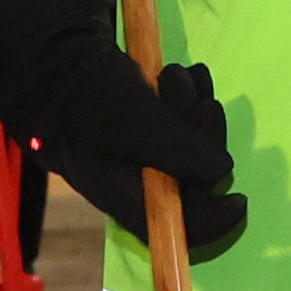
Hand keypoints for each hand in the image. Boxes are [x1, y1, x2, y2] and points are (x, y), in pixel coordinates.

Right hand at [0, 0, 247, 257]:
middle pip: (196, 175)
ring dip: (196, 105)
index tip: (240, 198)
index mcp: (130, 197)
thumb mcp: (135, 121)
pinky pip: (184, 119)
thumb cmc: (86, 95)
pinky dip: (191, 95)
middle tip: (184, 90)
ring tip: (174, 74)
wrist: (50, 61)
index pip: (181, 229)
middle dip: (202, 130)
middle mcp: (139, 182)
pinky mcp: (144, 128)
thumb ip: (179, 151)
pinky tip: (183, 73)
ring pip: (194, 142)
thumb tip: (222, 171)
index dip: (216, 221)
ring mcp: (142, 154)